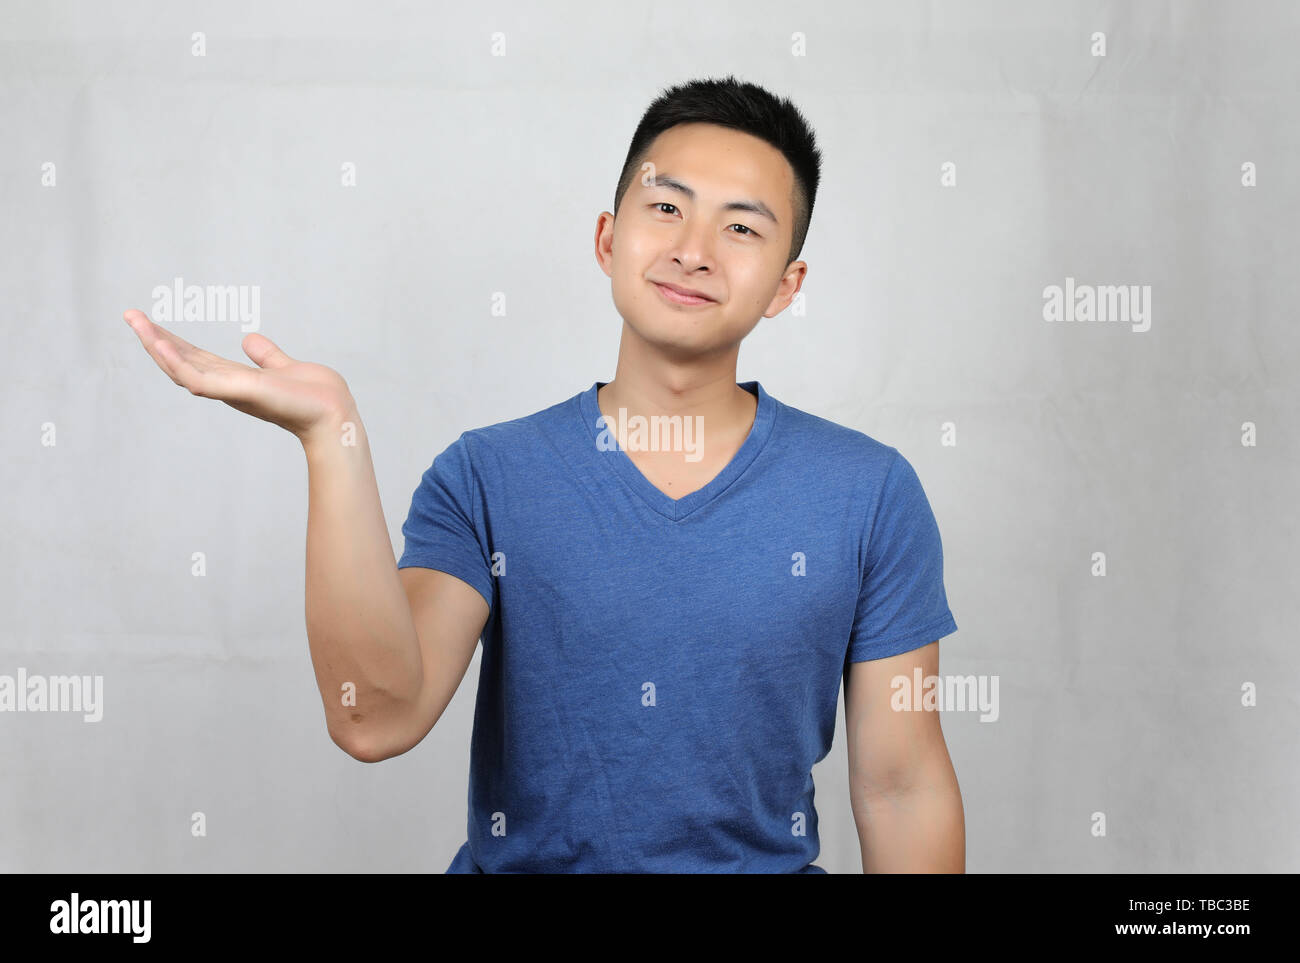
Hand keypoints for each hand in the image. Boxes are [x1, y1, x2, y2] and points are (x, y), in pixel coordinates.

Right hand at [123, 309, 354, 444]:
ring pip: (182, 369)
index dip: (172, 342)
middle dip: (154, 340)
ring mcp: (230, 390)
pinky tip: (160, 345)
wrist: (333, 414)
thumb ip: (266, 355)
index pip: (195, 358)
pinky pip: (198, 380)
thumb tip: (248, 339)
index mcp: (235, 379)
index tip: (150, 323)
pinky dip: (177, 363)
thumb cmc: (315, 397)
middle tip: (129, 315)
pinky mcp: (237, 393)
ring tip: (135, 322)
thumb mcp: (283, 367)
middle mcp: (228, 386)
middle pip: (181, 361)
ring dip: (157, 346)